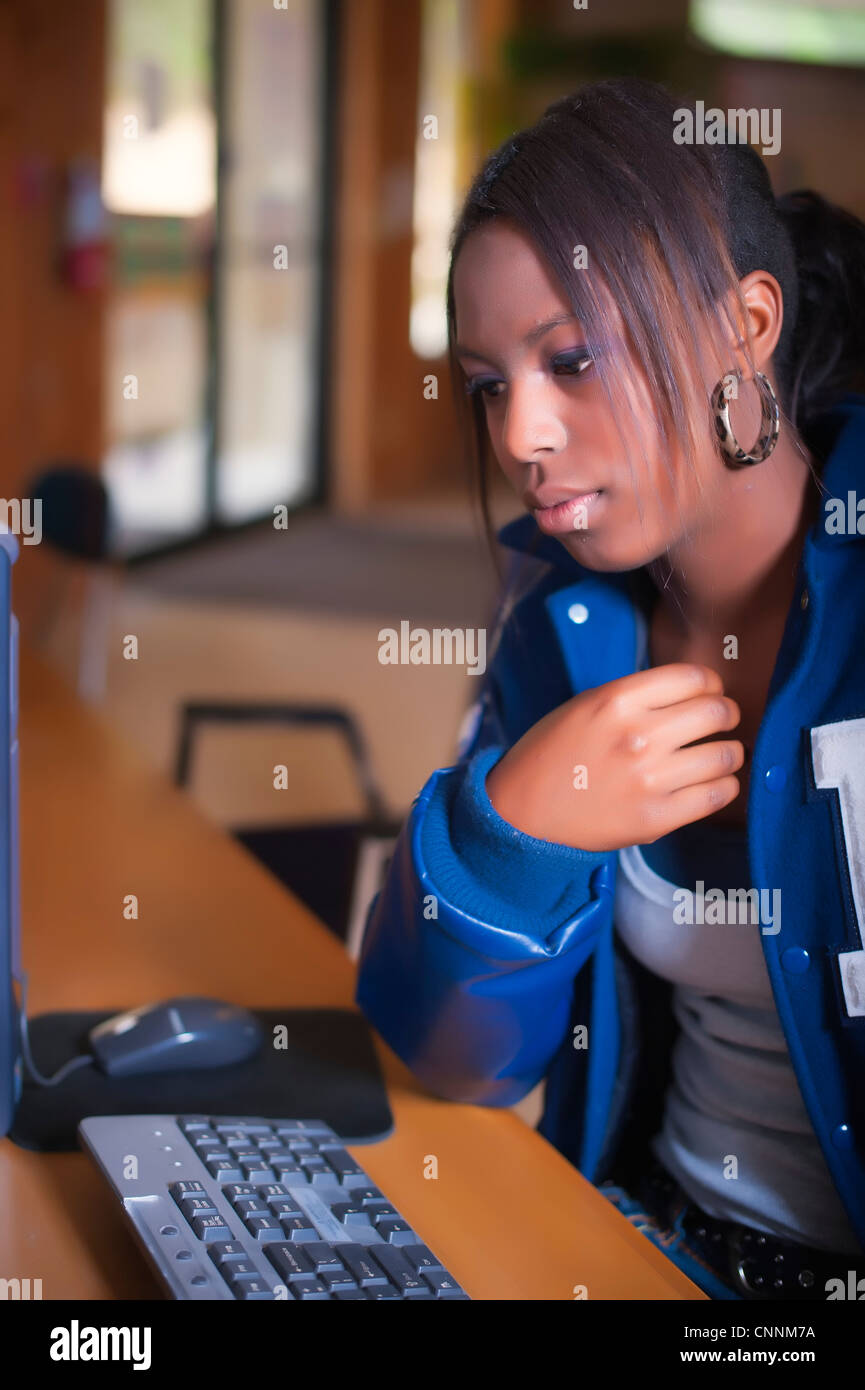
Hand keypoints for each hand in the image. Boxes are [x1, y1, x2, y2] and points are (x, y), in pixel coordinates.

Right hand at [485, 663, 743, 851]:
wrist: (522, 814)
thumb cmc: (550, 756)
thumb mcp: (584, 707)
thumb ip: (634, 698)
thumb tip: (688, 694)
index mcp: (617, 700)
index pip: (692, 678)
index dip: (710, 684)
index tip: (709, 692)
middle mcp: (638, 736)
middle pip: (716, 713)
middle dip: (727, 714)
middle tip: (723, 721)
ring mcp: (649, 779)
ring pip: (725, 755)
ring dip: (731, 752)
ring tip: (723, 754)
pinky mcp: (656, 818)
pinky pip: (717, 794)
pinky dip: (725, 786)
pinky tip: (715, 783)